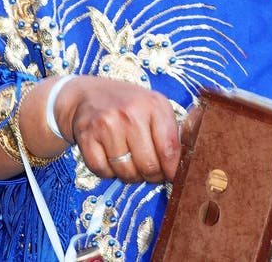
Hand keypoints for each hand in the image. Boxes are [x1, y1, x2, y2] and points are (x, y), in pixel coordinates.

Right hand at [52, 76, 180, 182]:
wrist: (88, 94)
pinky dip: (108, 172)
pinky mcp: (87, 135)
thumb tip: (184, 166)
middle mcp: (131, 112)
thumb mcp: (155, 107)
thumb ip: (171, 132)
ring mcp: (107, 124)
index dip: (172, 170)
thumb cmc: (128, 105)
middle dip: (151, 176)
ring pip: (126, 173)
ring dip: (129, 174)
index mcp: (154, 105)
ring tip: (129, 160)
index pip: (169, 149)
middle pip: (149, 166)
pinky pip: (103, 172)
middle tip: (149, 171)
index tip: (170, 175)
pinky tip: (110, 156)